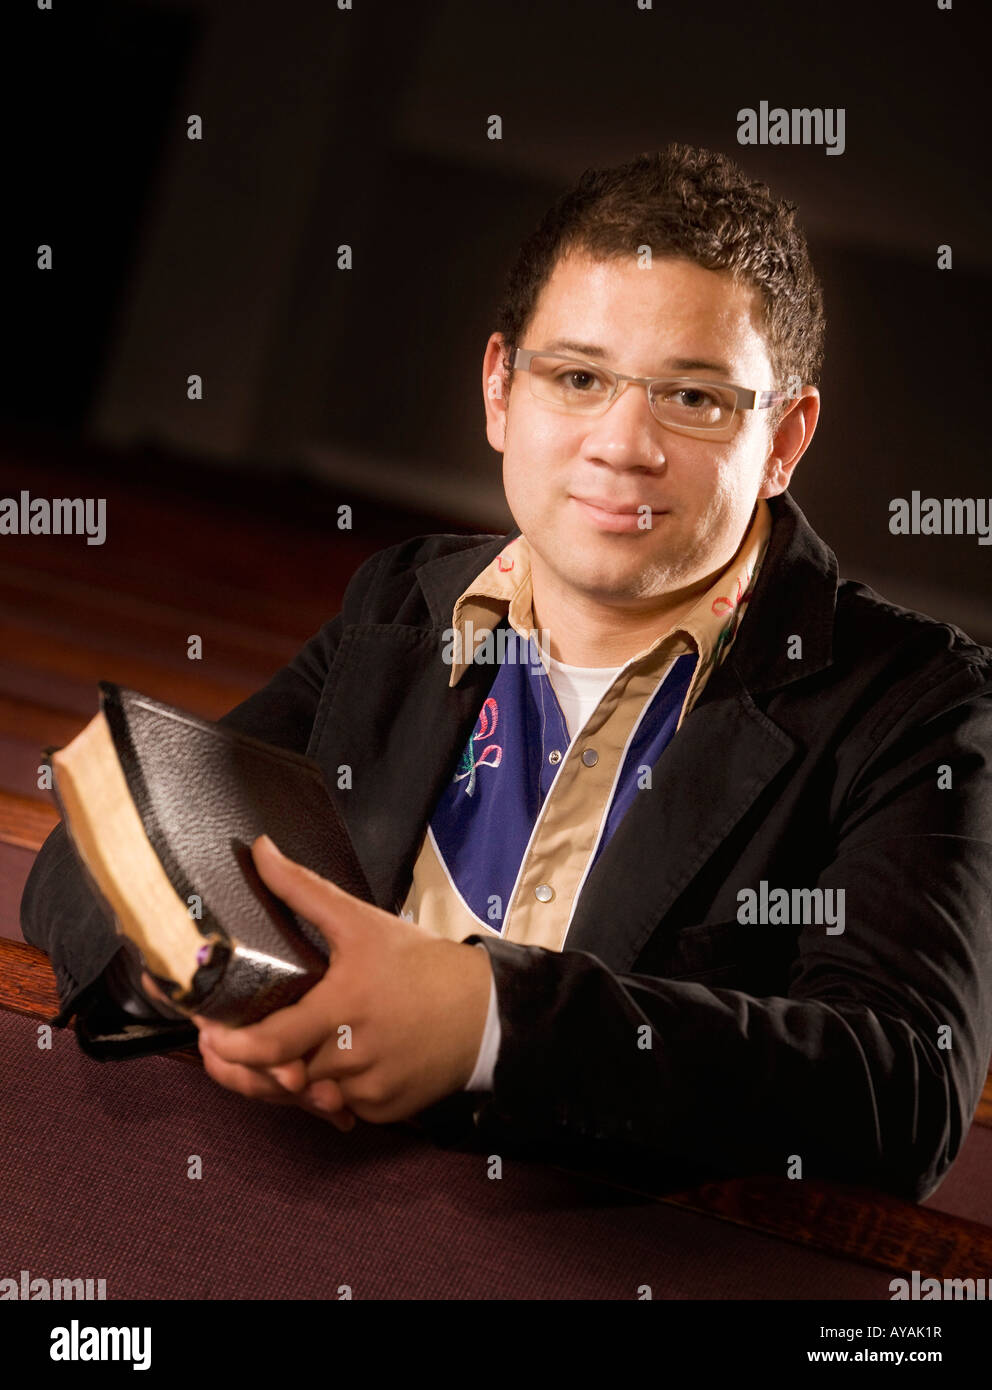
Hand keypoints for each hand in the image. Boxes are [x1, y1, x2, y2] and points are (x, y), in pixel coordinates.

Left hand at [147, 835, 492, 1125]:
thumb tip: (260, 851)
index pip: (272, 1044)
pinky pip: (337, 1109)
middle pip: (280, 1078)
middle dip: (243, 1070)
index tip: (208, 1036)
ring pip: (305, 1099)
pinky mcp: (384, 1110)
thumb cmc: (422, 965)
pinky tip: (311, 1071)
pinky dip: (320, 1094)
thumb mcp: (362, 922)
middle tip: (217, 1052)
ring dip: (279, 1083)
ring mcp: (370, 1089)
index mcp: (344, 1007)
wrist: (485, 1012)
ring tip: (258, 1061)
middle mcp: (354, 1056)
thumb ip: (305, 890)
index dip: (232, 1049)